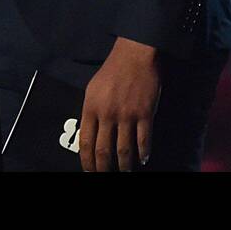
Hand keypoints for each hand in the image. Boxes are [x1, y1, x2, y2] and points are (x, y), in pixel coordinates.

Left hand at [79, 36, 161, 171]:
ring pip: (124, 150)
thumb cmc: (112, 71)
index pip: (85, 142)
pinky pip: (144, 141)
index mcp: (91, 107)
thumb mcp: (92, 89)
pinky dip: (143, 153)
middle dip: (103, 168)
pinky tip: (143, 159)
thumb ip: (91, 111)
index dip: (87, 161)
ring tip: (125, 171)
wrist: (134, 54)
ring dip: (125, 165)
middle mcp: (107, 113)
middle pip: (103, 150)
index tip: (89, 171)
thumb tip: (89, 135)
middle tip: (105, 175)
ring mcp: (126, 115)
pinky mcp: (145, 114)